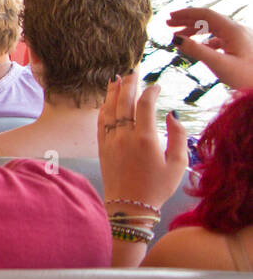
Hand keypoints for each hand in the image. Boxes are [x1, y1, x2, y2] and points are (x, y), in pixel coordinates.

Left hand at [98, 73, 187, 210]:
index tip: (157, 86)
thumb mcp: (177, 164)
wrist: (129, 207)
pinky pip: (100, 123)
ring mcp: (110, 142)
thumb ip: (178, 137)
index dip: (150, 91)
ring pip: (109, 110)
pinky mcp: (102, 148)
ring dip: (112, 93)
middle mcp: (125, 137)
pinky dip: (103, 109)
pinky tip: (105, 102)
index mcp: (145, 139)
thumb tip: (172, 115)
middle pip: (124, 102)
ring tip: (115, 79)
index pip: (145, 105)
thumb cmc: (157, 187)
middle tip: (132, 71)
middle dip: (128, 84)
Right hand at [167, 8, 252, 90]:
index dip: (186, 14)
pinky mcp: (243, 46)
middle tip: (169, 24)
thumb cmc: (247, 78)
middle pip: (209, 19)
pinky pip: (221, 37)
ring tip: (180, 35)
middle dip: (187, 20)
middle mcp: (238, 30)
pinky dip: (206, 39)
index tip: (170, 17)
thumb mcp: (219, 64)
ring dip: (196, 30)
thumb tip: (175, 39)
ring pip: (215, 28)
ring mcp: (241, 37)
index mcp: (233, 30)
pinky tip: (201, 47)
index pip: (206, 14)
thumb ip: (196, 50)